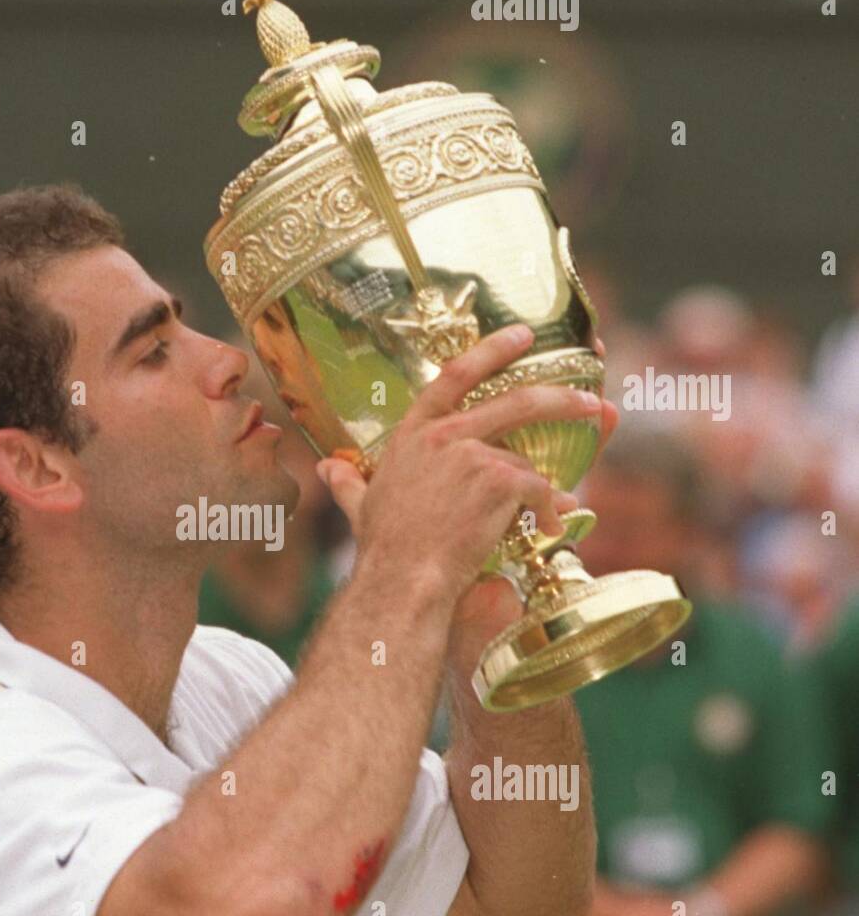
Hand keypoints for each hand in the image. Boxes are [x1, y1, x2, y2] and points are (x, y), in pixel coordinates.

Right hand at [315, 324, 599, 608]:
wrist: (403, 579)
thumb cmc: (382, 549)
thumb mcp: (360, 505)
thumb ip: (349, 481)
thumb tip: (328, 468)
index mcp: (414, 434)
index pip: (453, 376)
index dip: (491, 352)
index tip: (520, 335)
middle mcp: (443, 436)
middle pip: (513, 400)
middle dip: (559, 397)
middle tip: (588, 398)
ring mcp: (472, 456)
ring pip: (530, 457)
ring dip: (557, 475)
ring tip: (573, 496)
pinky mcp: (497, 482)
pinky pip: (539, 491)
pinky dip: (551, 511)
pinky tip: (552, 527)